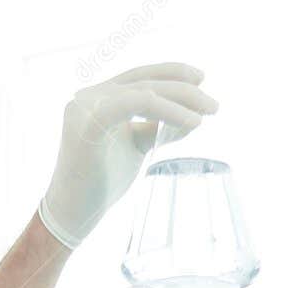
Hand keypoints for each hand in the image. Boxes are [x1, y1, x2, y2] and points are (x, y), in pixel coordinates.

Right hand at [37, 63, 217, 248]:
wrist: (73, 215)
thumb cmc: (101, 184)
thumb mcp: (135, 147)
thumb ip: (155, 127)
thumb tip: (192, 117)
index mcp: (98, 98)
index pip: (140, 77)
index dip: (172, 73)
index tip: (202, 80)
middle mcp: (89, 96)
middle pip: (145, 81)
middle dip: (184, 89)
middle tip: (214, 105)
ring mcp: (85, 107)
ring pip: (144, 91)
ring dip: (181, 99)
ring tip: (208, 113)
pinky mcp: (87, 123)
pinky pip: (135, 105)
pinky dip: (167, 111)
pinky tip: (191, 123)